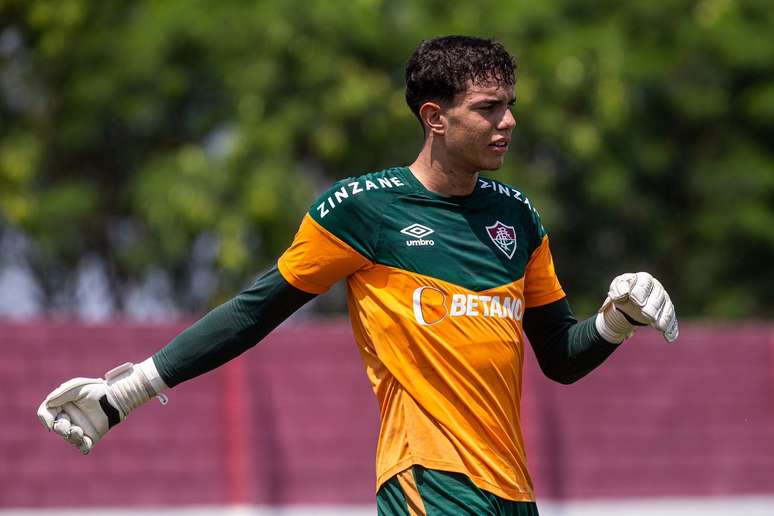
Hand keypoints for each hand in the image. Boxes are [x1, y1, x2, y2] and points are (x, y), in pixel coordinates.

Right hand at [37, 362, 161, 453]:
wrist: (116, 396)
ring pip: (69, 438)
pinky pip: (84, 446)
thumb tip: (48, 404)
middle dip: (60, 428)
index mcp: (62, 407)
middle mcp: (68, 419)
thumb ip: (62, 394)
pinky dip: (83, 447)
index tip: (50, 422)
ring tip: (78, 432)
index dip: (45, 418)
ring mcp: (79, 428)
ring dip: (72, 436)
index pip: (46, 414)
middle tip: (69, 427)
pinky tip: (85, 446)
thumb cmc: (96, 389)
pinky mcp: (91, 436)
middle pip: (56, 428)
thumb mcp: (77, 387)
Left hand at [596, 272, 678, 342]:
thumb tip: (623, 293)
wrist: (629, 302)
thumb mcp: (617, 288)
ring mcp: (664, 300)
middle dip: (652, 306)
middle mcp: (656, 288)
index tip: (635, 301)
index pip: (644, 282)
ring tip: (658, 327)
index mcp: (643, 279)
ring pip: (667, 308)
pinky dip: (670, 328)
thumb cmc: (623, 292)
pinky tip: (668, 337)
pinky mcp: (667, 311)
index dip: (640, 291)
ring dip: (663, 318)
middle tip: (647, 315)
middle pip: (658, 295)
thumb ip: (618, 289)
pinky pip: (671, 320)